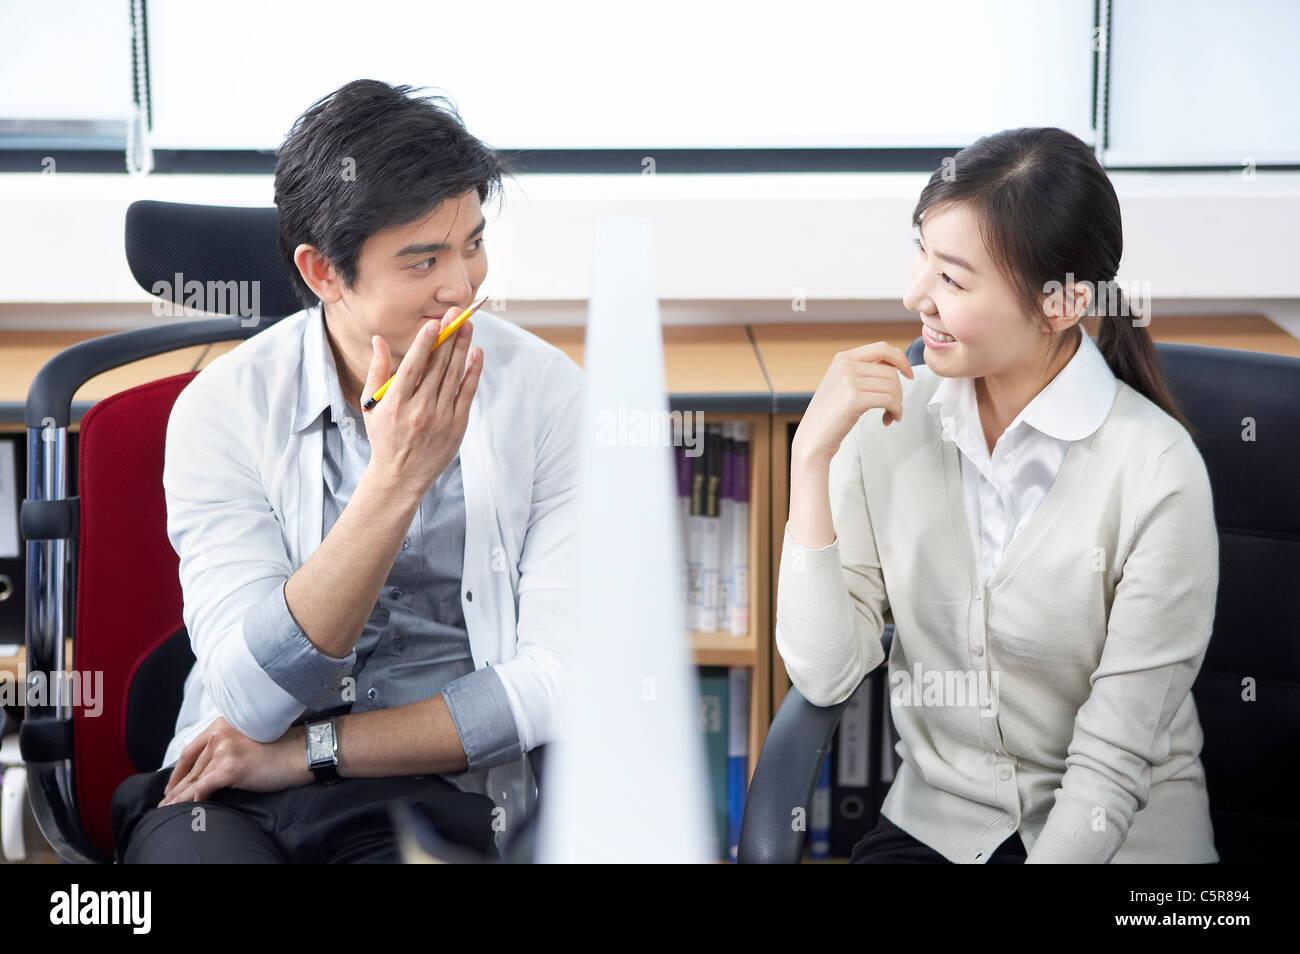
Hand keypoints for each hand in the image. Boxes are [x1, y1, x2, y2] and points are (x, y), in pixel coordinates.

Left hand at [158, 717, 309, 805]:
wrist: (301, 752)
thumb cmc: (281, 748)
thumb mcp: (248, 740)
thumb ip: (227, 747)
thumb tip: (208, 771)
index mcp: (222, 725)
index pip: (191, 750)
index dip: (179, 770)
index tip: (172, 784)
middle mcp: (219, 734)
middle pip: (191, 767)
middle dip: (177, 787)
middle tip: (165, 801)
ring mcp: (224, 750)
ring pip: (194, 779)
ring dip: (180, 797)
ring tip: (169, 809)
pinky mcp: (229, 768)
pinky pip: (203, 788)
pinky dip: (193, 800)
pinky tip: (187, 808)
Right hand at [361, 305, 483, 501]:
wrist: (401, 477)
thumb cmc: (384, 437)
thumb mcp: (372, 405)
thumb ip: (378, 372)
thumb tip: (378, 341)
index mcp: (396, 403)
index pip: (413, 367)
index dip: (425, 344)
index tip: (434, 324)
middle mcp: (420, 410)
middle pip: (438, 367)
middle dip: (448, 337)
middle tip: (456, 313)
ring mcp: (441, 418)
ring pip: (454, 376)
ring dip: (462, 348)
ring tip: (467, 325)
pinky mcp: (456, 426)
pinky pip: (467, 394)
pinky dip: (473, 373)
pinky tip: (476, 353)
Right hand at [792, 341, 913, 464]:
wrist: (813, 438)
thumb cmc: (831, 414)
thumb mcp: (843, 383)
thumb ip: (864, 370)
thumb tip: (896, 363)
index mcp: (843, 358)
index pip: (882, 348)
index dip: (901, 360)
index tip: (908, 374)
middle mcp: (845, 365)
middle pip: (891, 371)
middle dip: (899, 390)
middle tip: (893, 406)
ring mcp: (848, 381)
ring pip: (892, 386)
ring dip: (897, 403)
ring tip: (890, 414)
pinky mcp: (854, 399)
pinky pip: (889, 400)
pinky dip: (895, 411)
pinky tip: (888, 420)